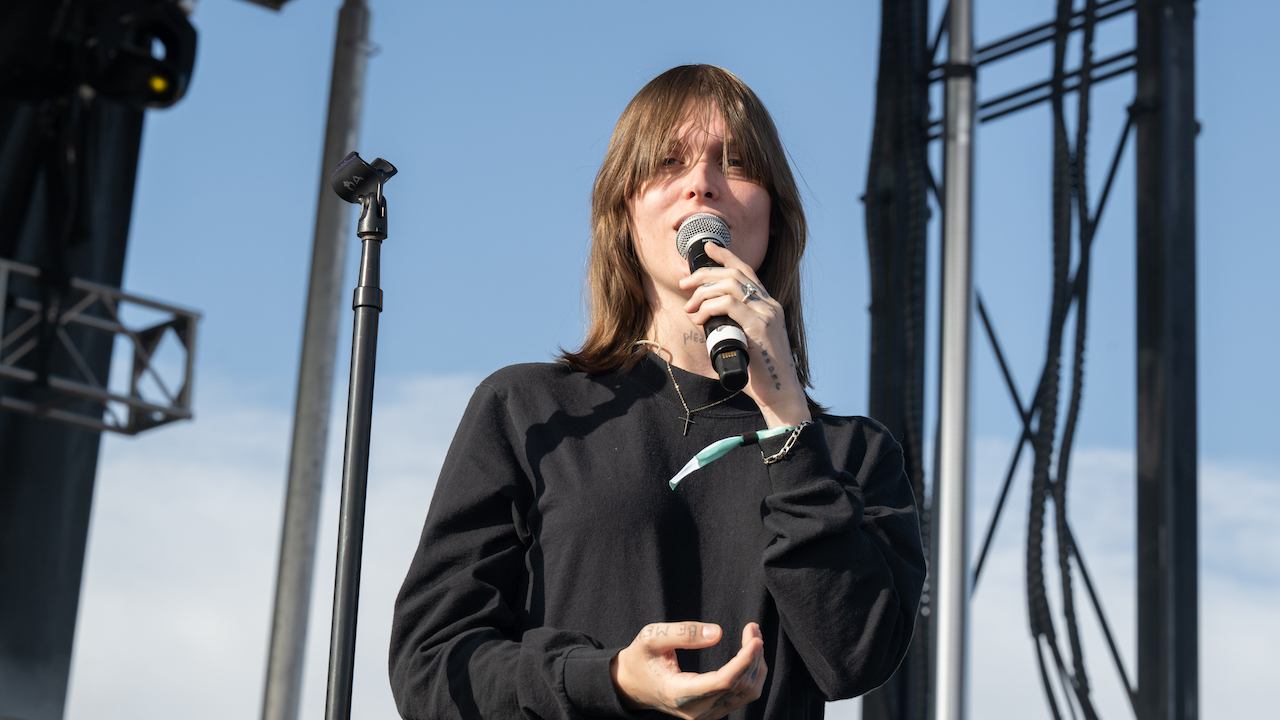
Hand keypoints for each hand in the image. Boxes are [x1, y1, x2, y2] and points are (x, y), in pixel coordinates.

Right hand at [611, 622, 767, 719]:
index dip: (744, 660)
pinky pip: (742, 696)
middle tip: (753, 627)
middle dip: (753, 655)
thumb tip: (718, 633)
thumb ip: (683, 633)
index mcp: (680, 694)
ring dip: (756, 664)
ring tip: (753, 636)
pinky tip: (749, 654)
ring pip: (746, 693)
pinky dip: (751, 674)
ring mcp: (705, 715)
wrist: (632, 684)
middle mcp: (696, 711)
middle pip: (740, 686)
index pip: (724, 682)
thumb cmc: (641, 657)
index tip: (755, 638)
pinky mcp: (712, 712)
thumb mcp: (652, 638)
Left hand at [678, 242, 811, 427]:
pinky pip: (728, 305)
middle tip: (684, 283)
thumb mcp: (747, 342)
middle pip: (734, 273)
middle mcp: (770, 305)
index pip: (746, 271)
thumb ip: (734, 327)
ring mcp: (766, 314)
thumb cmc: (761, 372)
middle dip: (704, 273)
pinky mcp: (759, 327)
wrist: (780, 393)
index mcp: (768, 306)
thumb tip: (706, 321)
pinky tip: (699, 318)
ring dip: (702, 292)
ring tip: (690, 308)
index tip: (706, 249)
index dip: (725, 255)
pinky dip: (709, 307)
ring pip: (729, 285)